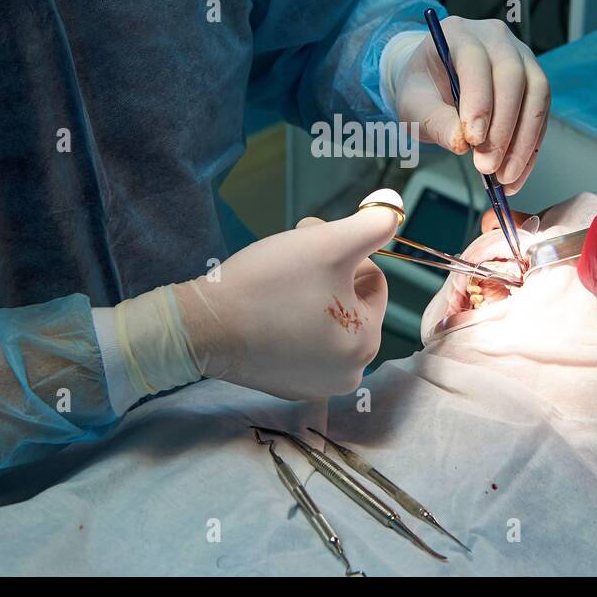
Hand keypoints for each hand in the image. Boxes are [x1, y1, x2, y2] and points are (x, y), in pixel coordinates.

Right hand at [172, 204, 398, 400]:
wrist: (201, 326)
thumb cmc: (268, 284)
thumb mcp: (329, 244)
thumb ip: (372, 225)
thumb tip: (395, 212)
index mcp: (366, 344)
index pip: (371, 280)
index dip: (341, 254)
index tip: (308, 246)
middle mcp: (347, 374)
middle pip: (349, 301)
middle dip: (325, 273)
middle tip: (291, 260)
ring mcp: (314, 383)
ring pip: (325, 318)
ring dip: (308, 294)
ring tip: (276, 284)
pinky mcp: (284, 384)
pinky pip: (301, 340)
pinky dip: (288, 320)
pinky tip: (263, 310)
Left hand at [391, 16, 548, 192]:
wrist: (434, 84)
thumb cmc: (423, 89)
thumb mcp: (414, 105)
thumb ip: (434, 121)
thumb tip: (461, 143)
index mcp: (459, 33)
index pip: (475, 60)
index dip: (478, 99)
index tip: (473, 139)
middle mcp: (495, 39)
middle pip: (513, 77)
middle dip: (503, 127)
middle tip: (488, 165)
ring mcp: (520, 57)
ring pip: (536, 95)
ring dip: (523, 142)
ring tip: (504, 176)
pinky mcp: (533, 82)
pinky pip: (541, 114)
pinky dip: (530, 147)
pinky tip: (516, 173)